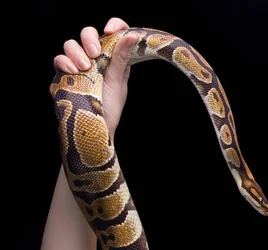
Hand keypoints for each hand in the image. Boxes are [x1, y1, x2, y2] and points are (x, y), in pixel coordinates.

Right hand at [53, 17, 135, 138]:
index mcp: (112, 59)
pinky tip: (72, 70)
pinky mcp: (64, 76)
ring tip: (84, 67)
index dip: (113, 26)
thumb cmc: (109, 109)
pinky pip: (59, 60)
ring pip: (70, 44)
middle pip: (87, 34)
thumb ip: (122, 59)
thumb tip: (132, 36)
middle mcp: (94, 60)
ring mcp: (77, 66)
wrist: (95, 130)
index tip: (112, 29)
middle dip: (89, 38)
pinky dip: (64, 62)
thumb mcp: (118, 83)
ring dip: (76, 52)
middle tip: (94, 53)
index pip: (112, 34)